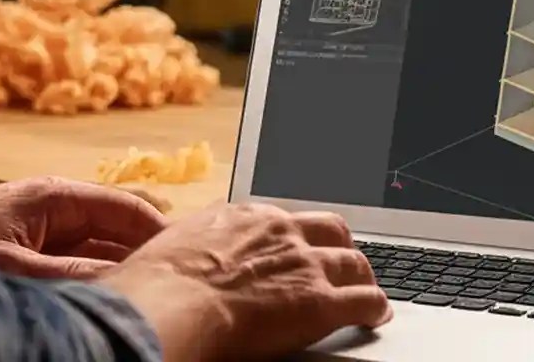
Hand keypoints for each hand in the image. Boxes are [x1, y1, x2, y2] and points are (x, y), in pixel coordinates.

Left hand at [0, 176, 167, 279]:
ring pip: (96, 247)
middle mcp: (53, 207)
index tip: (191, 254)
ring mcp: (39, 228)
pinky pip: (73, 260)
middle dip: (145, 250)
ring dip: (119, 266)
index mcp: (56, 196)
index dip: (162, 230)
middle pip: (116, 228)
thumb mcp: (18, 267)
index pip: (128, 207)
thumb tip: (128, 279)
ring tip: (150, 287)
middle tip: (177, 277)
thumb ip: (75, 273)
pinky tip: (107, 293)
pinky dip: (93, 274)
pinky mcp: (24, 248)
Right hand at [101, 202, 391, 361]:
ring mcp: (304, 264)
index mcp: (246, 217)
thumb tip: (176, 255)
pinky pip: (364, 301)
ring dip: (363, 277)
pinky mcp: (320, 302)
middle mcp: (282, 232)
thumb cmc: (156, 285)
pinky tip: (377, 316)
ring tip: (367, 289)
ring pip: (354, 262)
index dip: (297, 236)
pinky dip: (375, 308)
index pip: (285, 220)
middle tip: (344, 261)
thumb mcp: (171, 248)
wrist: (170, 306)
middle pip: (330, 231)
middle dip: (340, 246)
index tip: (297, 246)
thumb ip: (191, 247)